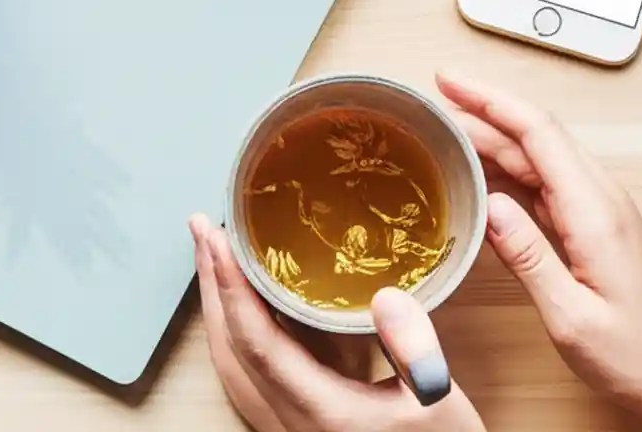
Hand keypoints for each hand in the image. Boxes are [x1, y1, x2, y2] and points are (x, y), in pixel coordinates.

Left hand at [189, 214, 485, 431]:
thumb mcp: (439, 401)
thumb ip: (415, 350)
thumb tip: (388, 295)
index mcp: (318, 409)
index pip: (257, 342)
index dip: (233, 289)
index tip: (218, 239)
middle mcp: (291, 418)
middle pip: (231, 347)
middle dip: (213, 285)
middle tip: (202, 229)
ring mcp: (291, 422)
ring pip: (235, 360)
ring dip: (221, 306)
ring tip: (216, 257)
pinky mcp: (301, 420)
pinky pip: (251, 369)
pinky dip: (240, 328)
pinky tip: (249, 306)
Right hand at [437, 71, 641, 431]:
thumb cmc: (636, 358)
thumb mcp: (570, 316)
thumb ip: (528, 256)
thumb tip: (489, 205)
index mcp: (595, 212)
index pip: (537, 132)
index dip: (489, 99)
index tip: (449, 81)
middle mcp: (602, 201)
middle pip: (537, 137)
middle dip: (483, 113)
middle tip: (432, 110)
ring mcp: (603, 213)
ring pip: (542, 158)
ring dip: (496, 140)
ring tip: (447, 137)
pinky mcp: (599, 229)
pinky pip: (550, 185)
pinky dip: (512, 171)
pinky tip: (486, 178)